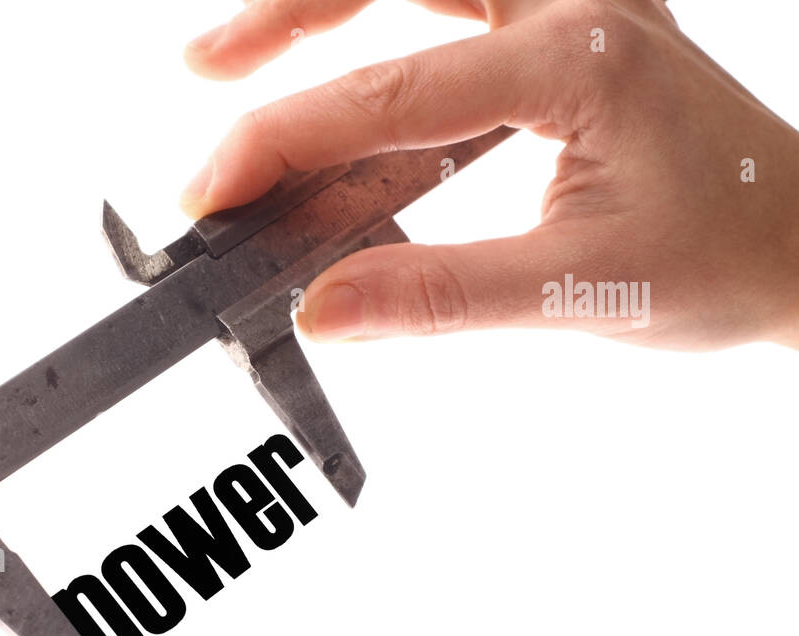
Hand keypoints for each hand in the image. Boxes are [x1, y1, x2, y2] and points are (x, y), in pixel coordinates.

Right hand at [182, 0, 798, 349]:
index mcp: (582, 59)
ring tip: (231, 52)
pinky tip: (328, 47)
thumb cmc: (726, 259)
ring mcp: (569, 0)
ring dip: (322, 1)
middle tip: (204, 73)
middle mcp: (574, 4)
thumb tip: (322, 309)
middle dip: (286, 15)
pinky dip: (374, 13)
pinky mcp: (559, 21)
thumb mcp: (584, 290)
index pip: (397, 92)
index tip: (210, 190)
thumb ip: (443, 296)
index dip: (286, 140)